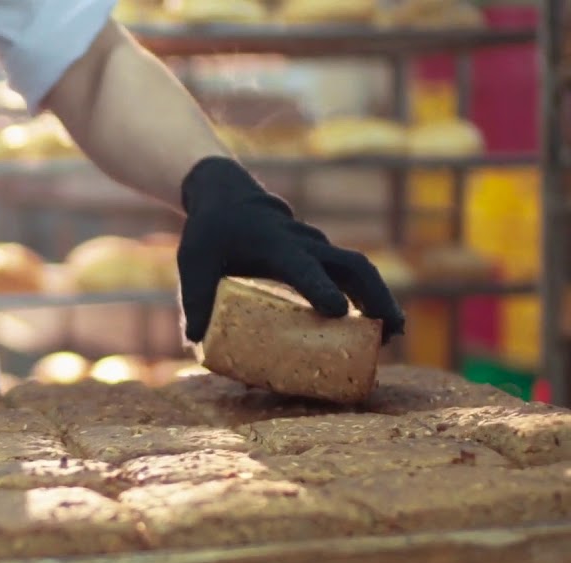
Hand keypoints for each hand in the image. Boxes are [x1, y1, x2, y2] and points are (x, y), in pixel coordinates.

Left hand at [177, 157, 404, 344]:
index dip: (319, 287)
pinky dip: (369, 296)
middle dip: (374, 297)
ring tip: (394, 335)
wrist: (228, 196)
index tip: (338, 311)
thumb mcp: (193, 262)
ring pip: (359, 269)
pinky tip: (378, 325)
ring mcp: (316, 247)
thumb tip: (194, 341)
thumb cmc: (209, 233)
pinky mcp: (321, 255)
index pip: (302, 266)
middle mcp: (304, 244)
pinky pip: (352, 273)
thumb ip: (193, 299)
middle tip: (388, 332)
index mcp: (274, 244)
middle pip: (351, 266)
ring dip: (380, 299)